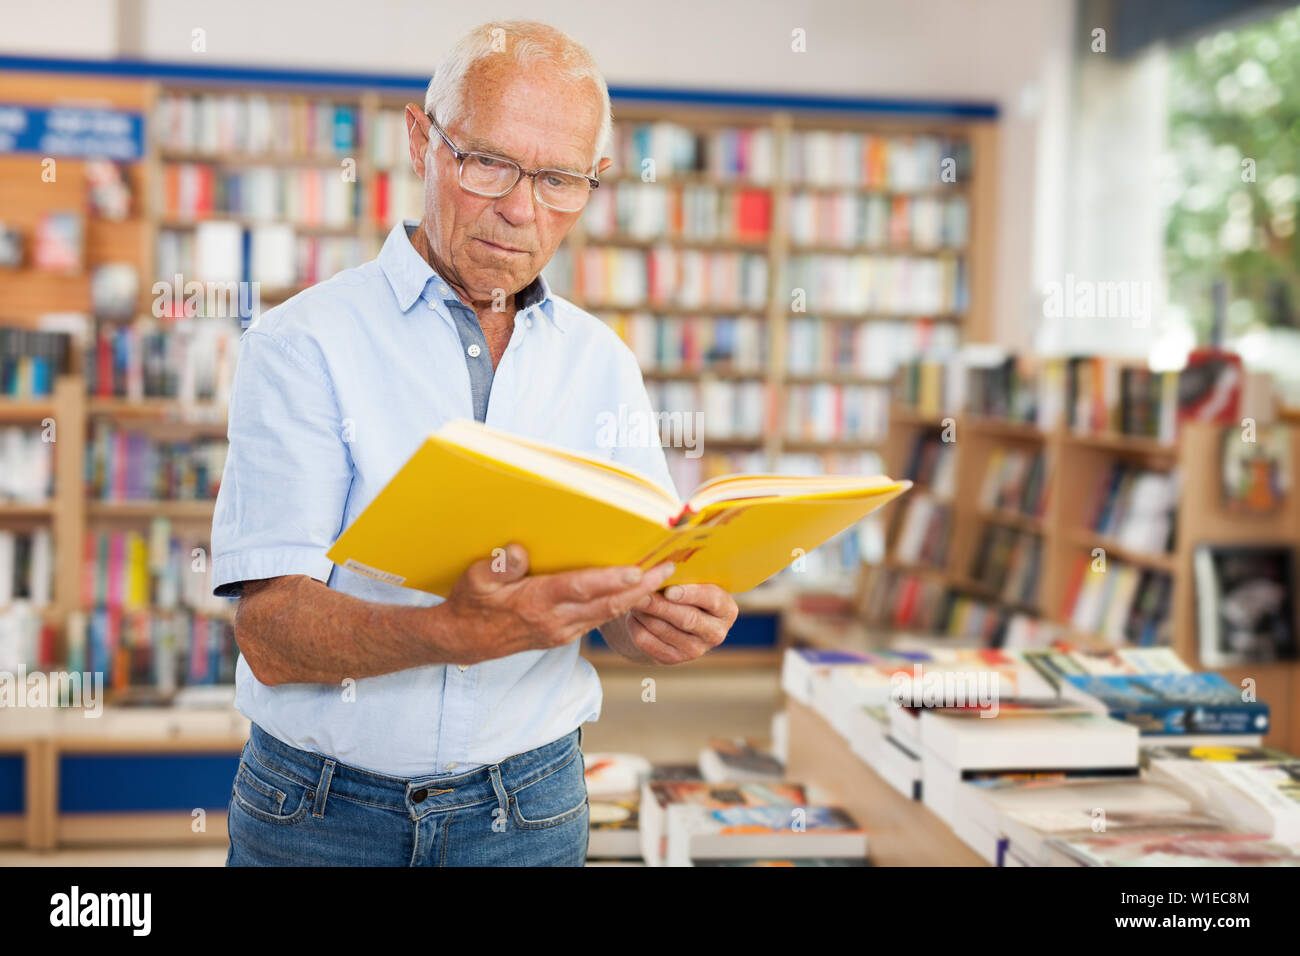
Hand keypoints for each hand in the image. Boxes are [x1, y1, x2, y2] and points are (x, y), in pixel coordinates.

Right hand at [441, 543, 675, 664]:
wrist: (464, 641)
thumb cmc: (471, 604)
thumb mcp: (475, 579)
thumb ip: (499, 566)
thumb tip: (519, 550)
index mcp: (535, 603)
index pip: (580, 589)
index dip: (611, 581)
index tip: (638, 570)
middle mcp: (554, 621)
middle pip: (606, 605)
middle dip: (641, 588)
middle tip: (668, 570)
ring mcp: (561, 632)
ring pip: (607, 614)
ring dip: (637, 598)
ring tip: (662, 578)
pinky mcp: (563, 635)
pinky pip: (599, 620)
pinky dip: (621, 607)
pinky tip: (637, 594)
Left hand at [614, 582, 737, 664]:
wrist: (671, 620)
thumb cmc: (682, 591)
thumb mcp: (692, 582)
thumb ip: (685, 575)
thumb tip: (663, 565)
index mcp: (726, 609)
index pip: (712, 600)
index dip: (690, 594)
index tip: (669, 589)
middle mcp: (715, 632)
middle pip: (687, 618)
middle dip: (661, 605)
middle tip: (641, 593)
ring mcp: (695, 650)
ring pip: (664, 630)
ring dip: (645, 613)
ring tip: (632, 598)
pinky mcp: (673, 659)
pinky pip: (649, 643)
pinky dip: (636, 627)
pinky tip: (630, 614)